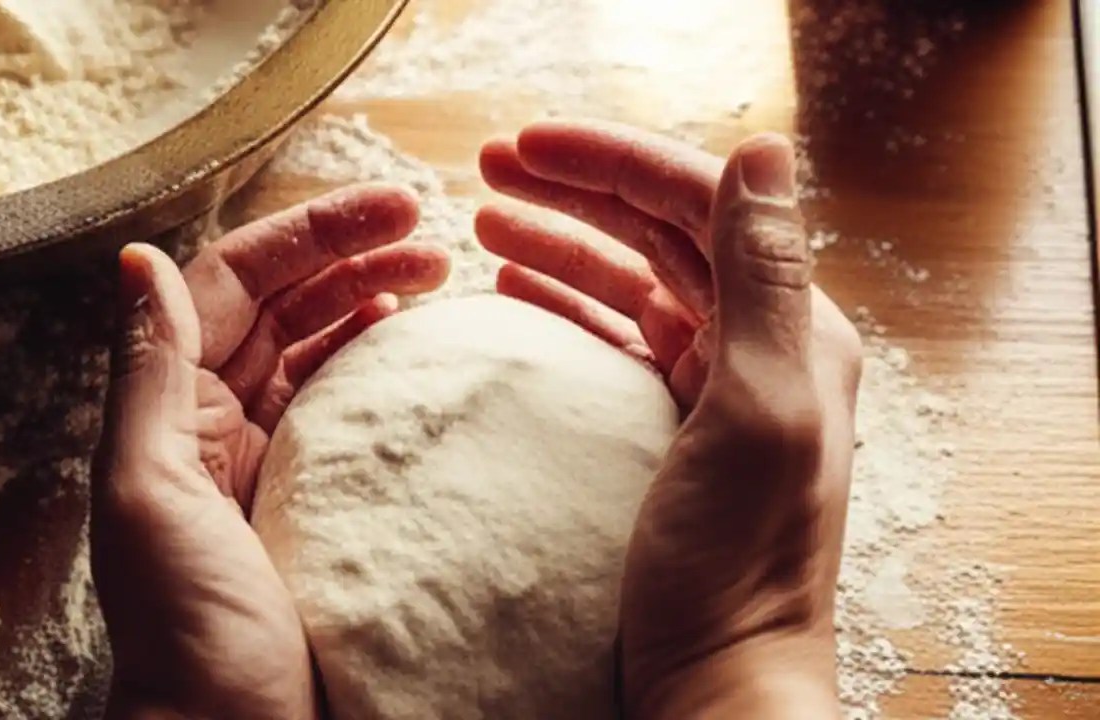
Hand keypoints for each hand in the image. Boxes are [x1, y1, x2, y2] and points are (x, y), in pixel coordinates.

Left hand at [91, 184, 449, 719]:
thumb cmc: (185, 631)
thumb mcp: (151, 493)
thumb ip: (149, 376)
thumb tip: (138, 259)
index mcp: (170, 408)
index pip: (234, 284)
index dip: (308, 234)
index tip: (391, 208)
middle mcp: (214, 420)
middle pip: (283, 304)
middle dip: (349, 254)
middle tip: (428, 227)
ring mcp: (268, 457)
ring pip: (318, 348)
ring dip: (369, 298)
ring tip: (434, 272)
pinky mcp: (315, 499)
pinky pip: (346, 409)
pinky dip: (379, 366)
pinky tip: (414, 347)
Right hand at [478, 123, 860, 717]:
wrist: (717, 684)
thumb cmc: (734, 570)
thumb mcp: (758, 416)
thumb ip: (764, 280)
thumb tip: (764, 147)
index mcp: (787, 329)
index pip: (697, 205)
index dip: (609, 163)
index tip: (521, 147)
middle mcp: (757, 347)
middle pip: (660, 235)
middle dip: (576, 192)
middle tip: (488, 167)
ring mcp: (712, 390)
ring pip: (632, 284)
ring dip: (563, 243)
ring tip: (487, 222)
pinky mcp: (669, 432)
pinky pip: (616, 342)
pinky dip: (565, 306)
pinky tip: (519, 293)